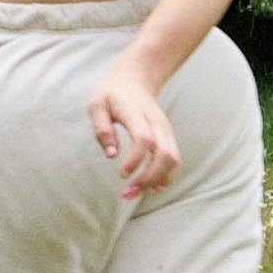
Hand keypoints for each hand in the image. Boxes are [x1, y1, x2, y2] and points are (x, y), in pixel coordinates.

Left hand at [88, 61, 177, 204]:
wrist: (134, 79)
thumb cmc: (111, 93)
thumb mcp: (96, 104)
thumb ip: (101, 128)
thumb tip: (111, 155)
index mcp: (136, 113)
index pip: (144, 139)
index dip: (136, 160)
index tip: (121, 175)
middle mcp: (156, 122)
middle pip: (164, 153)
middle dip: (149, 178)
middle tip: (127, 193)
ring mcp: (165, 130)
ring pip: (173, 159)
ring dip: (158, 181)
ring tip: (137, 193)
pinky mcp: (168, 137)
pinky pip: (175, 160)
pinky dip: (167, 176)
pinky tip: (151, 188)